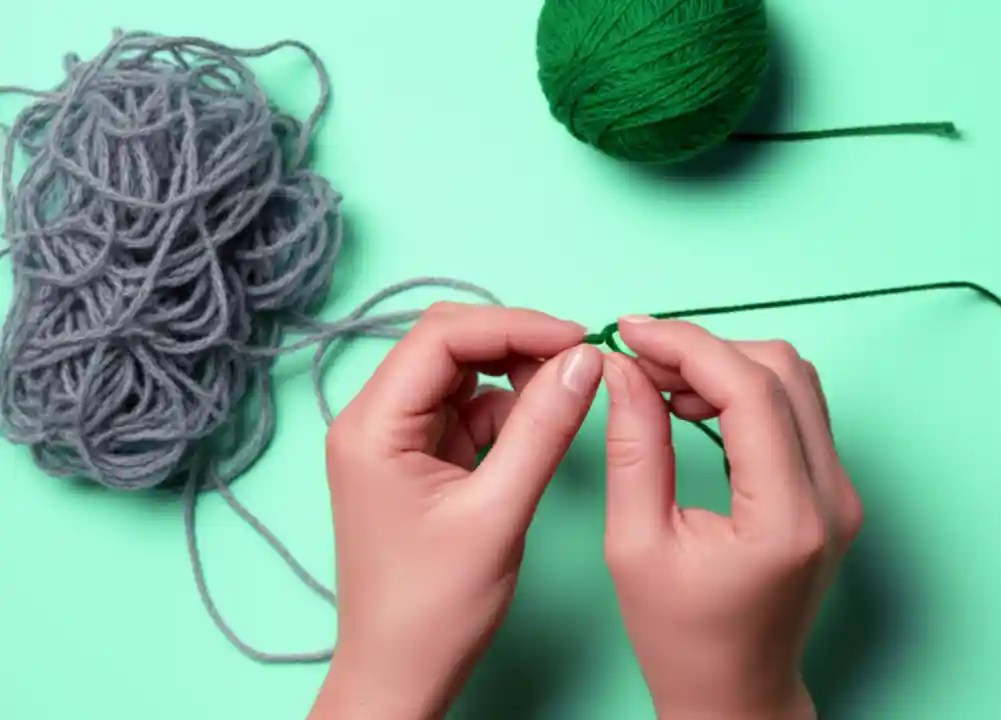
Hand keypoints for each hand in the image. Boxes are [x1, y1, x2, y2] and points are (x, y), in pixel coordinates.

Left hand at [308, 303, 602, 719]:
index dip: (514, 326)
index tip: (578, 340)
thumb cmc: (435, 607)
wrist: (401, 674)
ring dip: (515, 376)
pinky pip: (466, 411)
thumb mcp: (498, 512)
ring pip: (461, 375)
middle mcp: (373, 421)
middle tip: (578, 361)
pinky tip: (539, 432)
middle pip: (448, 345)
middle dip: (515, 344)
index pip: (442, 337)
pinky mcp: (418, 460)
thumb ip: (543, 430)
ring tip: (565, 396)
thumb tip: (585, 360)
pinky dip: (508, 412)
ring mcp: (394, 440)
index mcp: (372, 426)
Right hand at [601, 316, 862, 719]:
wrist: (737, 694)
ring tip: (662, 384)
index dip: (688, 344)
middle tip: (642, 361)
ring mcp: (840, 493)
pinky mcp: (832, 492)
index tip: (631, 330)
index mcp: (786, 517)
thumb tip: (622, 368)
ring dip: (728, 366)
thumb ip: (633, 447)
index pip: (751, 390)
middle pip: (783, 371)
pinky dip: (746, 393)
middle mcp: (830, 497)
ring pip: (796, 382)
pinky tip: (695, 405)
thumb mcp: (635, 544)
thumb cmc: (681, 638)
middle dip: (707, 349)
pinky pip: (797, 412)